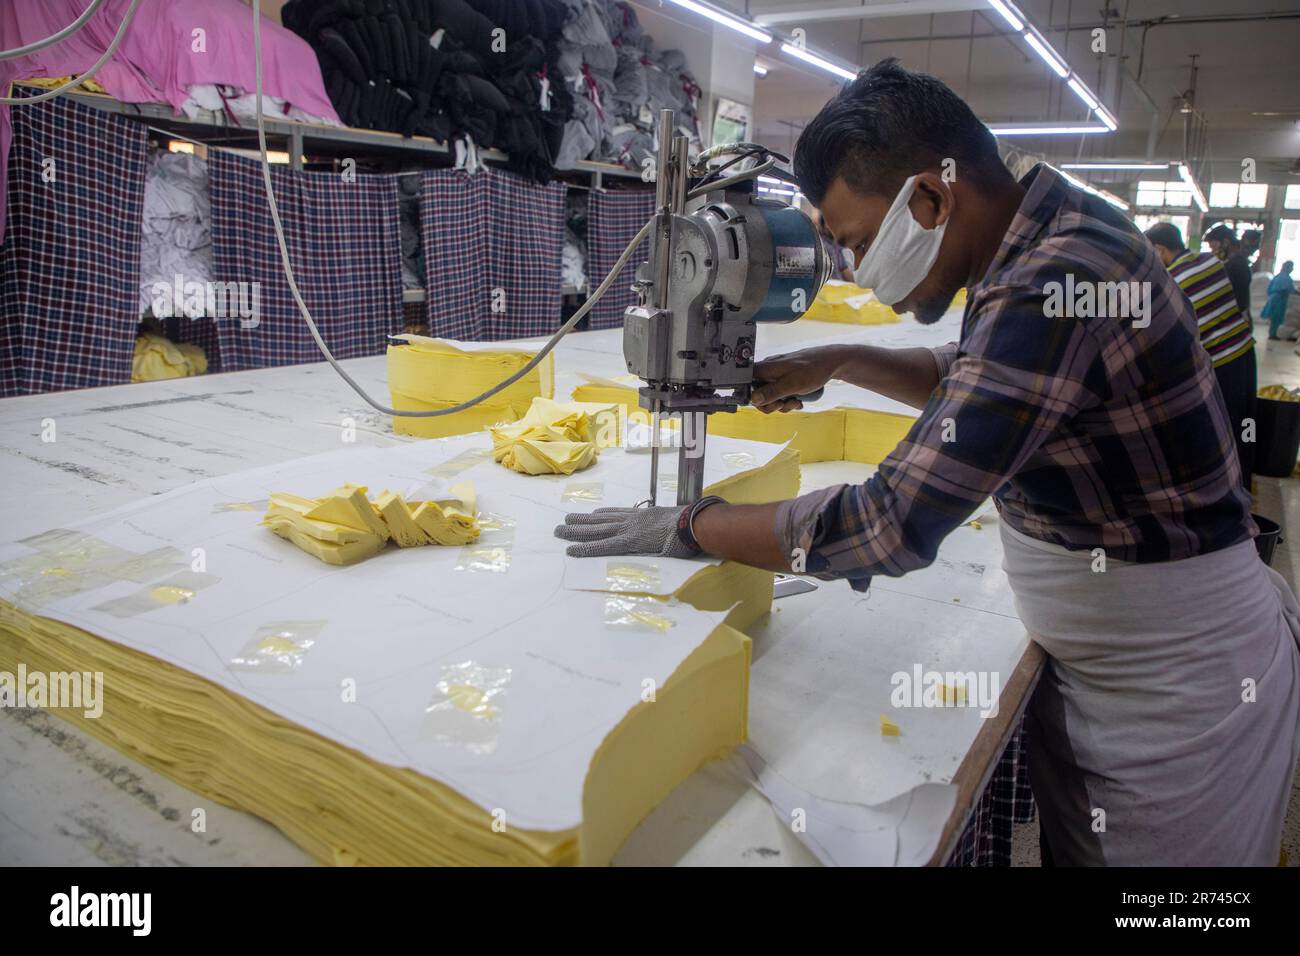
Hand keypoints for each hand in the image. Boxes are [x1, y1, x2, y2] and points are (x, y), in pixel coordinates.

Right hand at [555, 506, 696, 558]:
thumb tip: (633, 563)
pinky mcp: (641, 513)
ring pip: (605, 518)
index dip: (587, 549)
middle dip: (577, 531)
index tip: (569, 550)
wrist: (695, 522)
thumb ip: (646, 558)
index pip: (605, 546)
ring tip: (568, 518)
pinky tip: (596, 512)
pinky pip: (618, 511)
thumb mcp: (664, 557)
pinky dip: (605, 512)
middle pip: (598, 529)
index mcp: (633, 541)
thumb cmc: (681, 544)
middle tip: (557, 530)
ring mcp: (634, 518)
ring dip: (585, 519)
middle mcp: (629, 527)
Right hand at [751, 348, 836, 413]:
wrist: (831, 362)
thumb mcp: (792, 384)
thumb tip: (754, 399)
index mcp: (766, 368)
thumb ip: (772, 392)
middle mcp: (768, 371)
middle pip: (757, 394)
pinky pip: (779, 394)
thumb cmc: (813, 369)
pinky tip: (798, 400)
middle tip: (784, 404)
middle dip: (771, 404)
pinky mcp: (784, 380)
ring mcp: (776, 375)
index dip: (751, 396)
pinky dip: (787, 401)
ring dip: (782, 404)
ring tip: (796, 401)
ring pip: (770, 396)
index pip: (745, 383)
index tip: (765, 403)